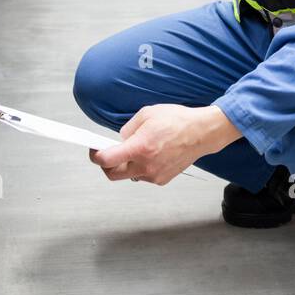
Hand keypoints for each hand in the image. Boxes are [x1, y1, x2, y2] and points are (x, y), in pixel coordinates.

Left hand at [89, 104, 240, 185]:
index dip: (95, 156)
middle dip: (106, 164)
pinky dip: (141, 166)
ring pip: (129, 175)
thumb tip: (119, 140)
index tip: (93, 150)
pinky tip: (151, 153)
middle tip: (108, 152)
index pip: (106, 159)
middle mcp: (146, 165)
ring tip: (138, 148)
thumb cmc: (178, 121)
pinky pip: (142, 175)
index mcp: (140, 148)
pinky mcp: (162, 179)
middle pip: (113, 174)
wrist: (201, 133)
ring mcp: (154, 175)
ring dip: (126, 164)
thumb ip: (128, 129)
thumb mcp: (146, 114)